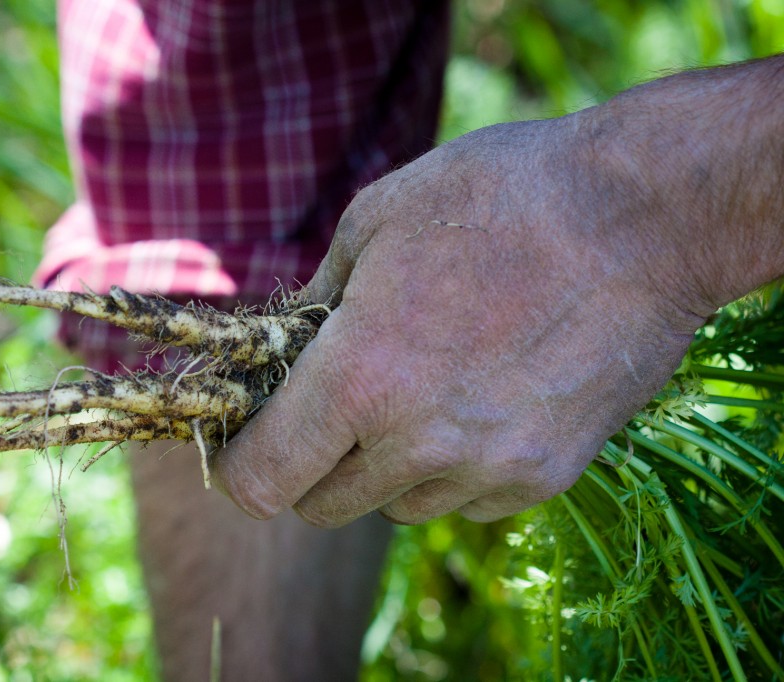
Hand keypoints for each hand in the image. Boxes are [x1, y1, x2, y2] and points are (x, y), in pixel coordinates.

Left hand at [212, 114, 706, 525]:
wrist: (646, 215)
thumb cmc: (502, 196)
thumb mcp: (377, 218)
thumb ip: (317, 298)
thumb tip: (288, 342)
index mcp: (359, 377)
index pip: (262, 481)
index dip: (242, 468)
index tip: (251, 440)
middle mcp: (417, 442)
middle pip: (323, 506)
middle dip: (312, 464)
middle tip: (334, 406)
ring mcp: (487, 468)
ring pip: (397, 506)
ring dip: (387, 468)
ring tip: (421, 391)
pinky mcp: (545, 476)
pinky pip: (467, 502)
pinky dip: (453, 469)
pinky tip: (480, 401)